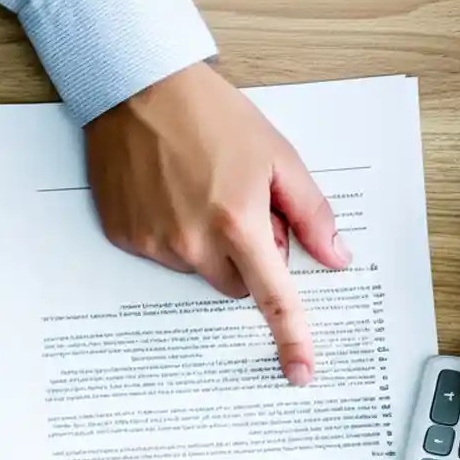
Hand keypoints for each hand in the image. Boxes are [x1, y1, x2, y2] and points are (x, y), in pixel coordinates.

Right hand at [85, 63, 350, 385]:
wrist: (138, 87)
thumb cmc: (210, 115)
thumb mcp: (277, 157)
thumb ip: (311, 213)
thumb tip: (335, 256)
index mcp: (237, 223)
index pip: (272, 296)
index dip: (291, 337)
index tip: (300, 372)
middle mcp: (192, 242)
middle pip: (235, 283)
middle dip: (246, 257)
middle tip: (240, 206)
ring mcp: (153, 243)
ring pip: (198, 268)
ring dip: (207, 242)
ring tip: (199, 186)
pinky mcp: (125, 236)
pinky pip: (162, 252)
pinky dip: (172, 231)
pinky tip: (168, 189)